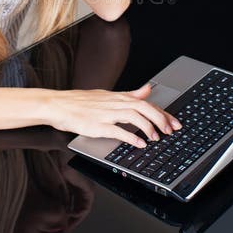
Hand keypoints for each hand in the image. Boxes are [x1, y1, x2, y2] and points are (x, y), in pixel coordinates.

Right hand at [45, 83, 181, 147]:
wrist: (58, 105)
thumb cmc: (81, 102)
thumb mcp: (108, 94)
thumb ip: (130, 94)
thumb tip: (148, 89)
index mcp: (118, 97)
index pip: (146, 102)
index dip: (162, 113)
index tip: (174, 123)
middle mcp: (114, 103)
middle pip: (143, 107)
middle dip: (160, 119)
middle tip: (170, 131)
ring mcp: (106, 114)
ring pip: (133, 116)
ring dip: (147, 127)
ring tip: (156, 138)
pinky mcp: (97, 125)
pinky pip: (117, 130)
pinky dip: (130, 137)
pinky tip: (139, 144)